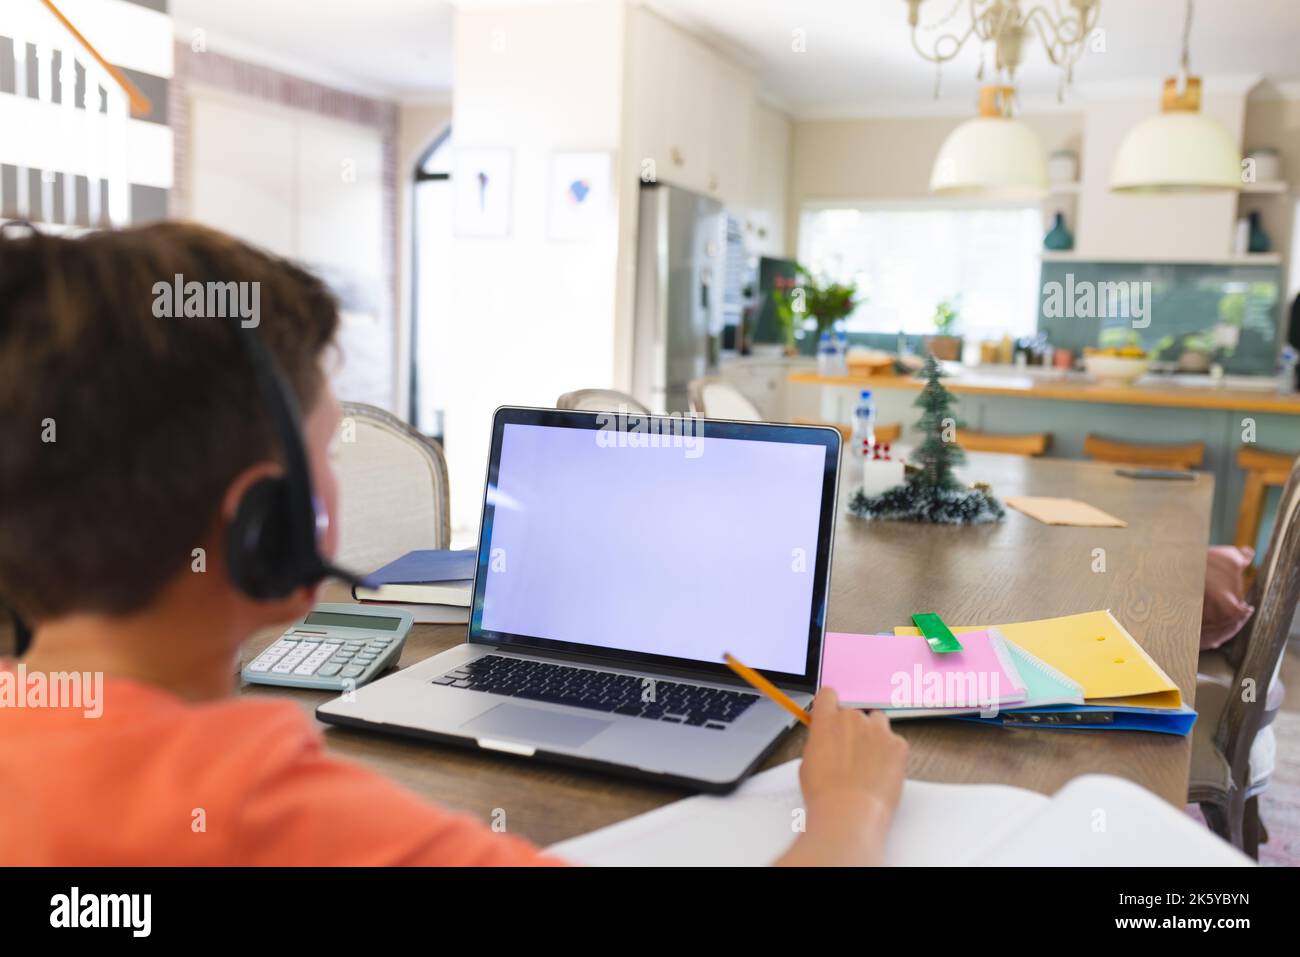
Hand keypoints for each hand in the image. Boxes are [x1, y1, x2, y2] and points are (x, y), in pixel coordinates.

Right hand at [775, 688, 906, 865]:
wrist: (850, 812)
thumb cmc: (824, 794)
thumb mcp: (807, 762)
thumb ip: (819, 741)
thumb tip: (825, 739)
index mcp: (827, 720)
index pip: (828, 695)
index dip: (830, 705)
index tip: (833, 716)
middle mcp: (853, 718)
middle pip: (855, 713)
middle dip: (854, 730)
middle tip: (851, 755)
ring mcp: (878, 730)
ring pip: (878, 722)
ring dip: (874, 736)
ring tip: (869, 762)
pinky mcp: (898, 745)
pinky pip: (895, 742)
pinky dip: (891, 755)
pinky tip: (882, 773)